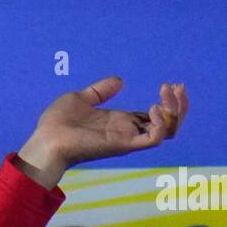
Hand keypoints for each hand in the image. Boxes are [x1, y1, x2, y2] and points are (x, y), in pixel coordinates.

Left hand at [16, 77, 188, 188]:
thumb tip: (119, 81)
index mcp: (120, 122)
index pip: (155, 116)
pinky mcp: (124, 145)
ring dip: (175, 111)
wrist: (46, 139)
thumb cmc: (57, 123)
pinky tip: (154, 108)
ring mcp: (128, 139)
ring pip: (167, 131)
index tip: (171, 85)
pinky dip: (161, 123)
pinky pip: (154, 138)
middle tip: (177, 87)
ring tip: (166, 93)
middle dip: (179, 105)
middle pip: (168, 124)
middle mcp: (128, 131)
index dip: (169, 102)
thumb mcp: (81, 99)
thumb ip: (100, 91)